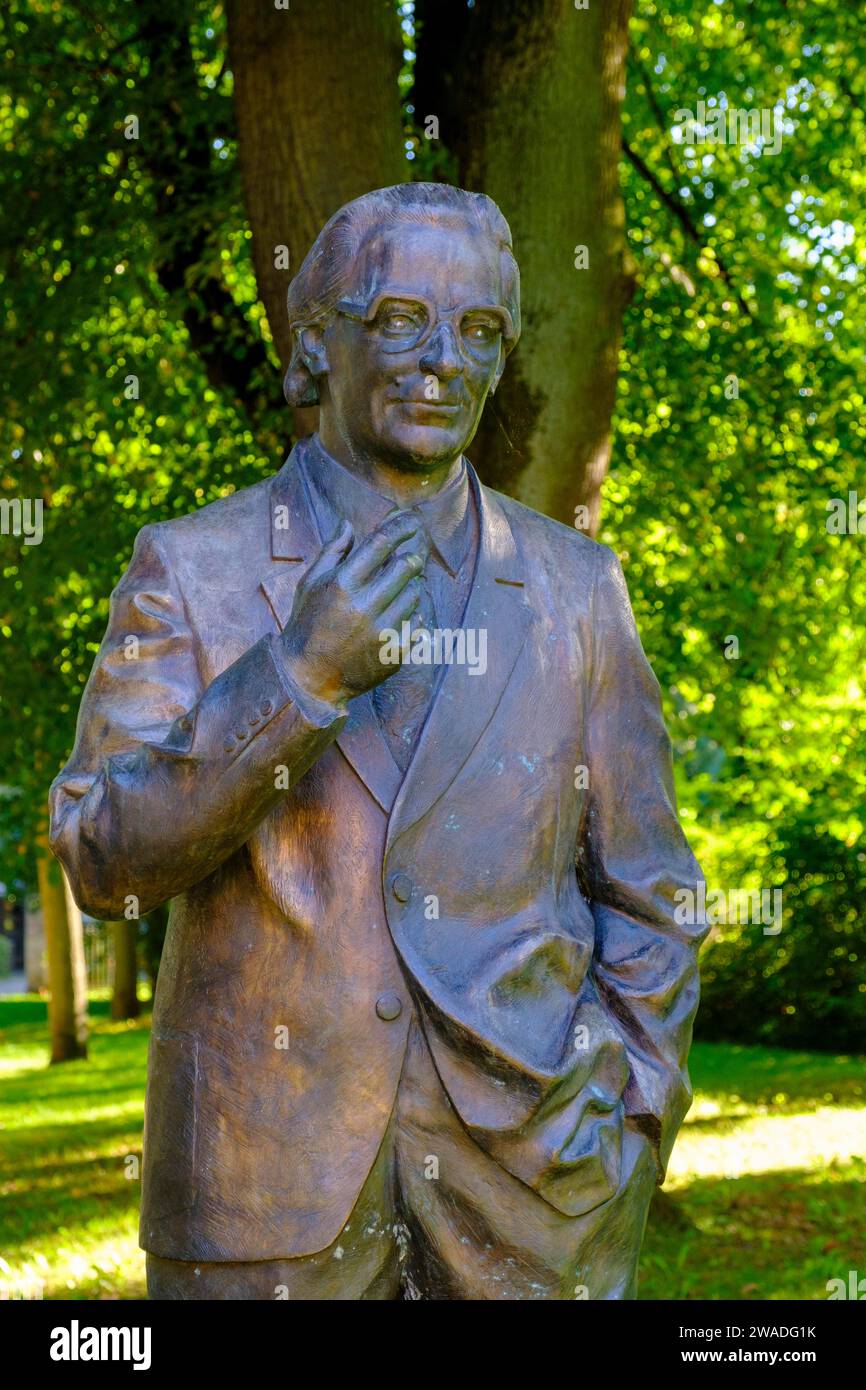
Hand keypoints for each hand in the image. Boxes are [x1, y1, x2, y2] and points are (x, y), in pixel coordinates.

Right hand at [280, 513, 423, 706]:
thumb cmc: (307, 626)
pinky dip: (413, 617)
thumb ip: (332, 552)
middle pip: (405, 567)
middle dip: (410, 559)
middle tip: (407, 561)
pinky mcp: (394, 653)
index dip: (400, 527)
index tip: (412, 522)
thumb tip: (348, 523)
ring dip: (410, 588)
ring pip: (415, 595)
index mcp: (342, 584)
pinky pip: (419, 623)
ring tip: (394, 595)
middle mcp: (364, 606)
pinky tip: (397, 619)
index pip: (380, 544)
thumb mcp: (310, 585)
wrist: (307, 679)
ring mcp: (382, 631)